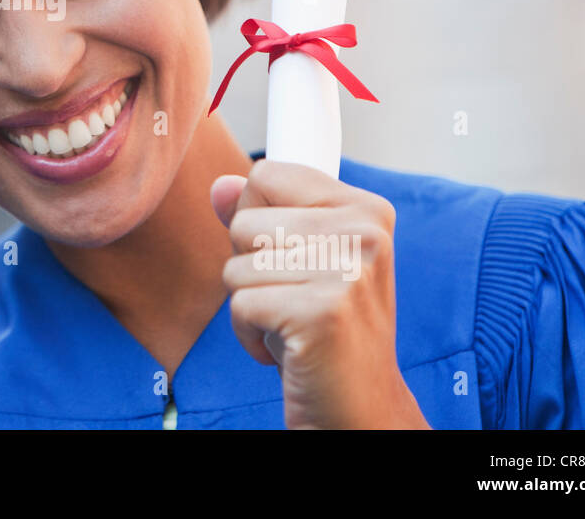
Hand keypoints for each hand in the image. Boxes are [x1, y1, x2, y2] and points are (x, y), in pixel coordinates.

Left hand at [211, 159, 429, 428]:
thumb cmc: (325, 334)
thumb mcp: (296, 264)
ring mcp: (348, 272)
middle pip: (244, 220)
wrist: (360, 409)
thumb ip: (260, 218)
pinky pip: (239, 305)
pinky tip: (287, 350)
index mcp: (366, 210)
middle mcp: (365, 233)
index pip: (266, 174)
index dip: (257, 219)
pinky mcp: (322, 313)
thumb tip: (218, 185)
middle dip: (250, 267)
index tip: (292, 258)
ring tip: (291, 325)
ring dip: (250, 304)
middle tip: (293, 301)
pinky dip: (248, 335)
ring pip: (236, 265)